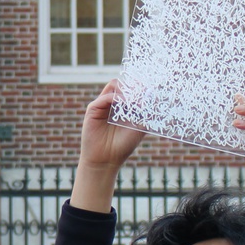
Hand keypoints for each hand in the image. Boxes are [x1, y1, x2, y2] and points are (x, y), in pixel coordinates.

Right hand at [70, 83, 145, 211]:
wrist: (106, 159)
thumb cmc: (123, 145)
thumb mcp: (140, 126)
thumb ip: (145, 112)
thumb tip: (151, 96)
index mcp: (124, 106)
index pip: (131, 89)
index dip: (140, 86)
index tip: (151, 89)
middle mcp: (113, 103)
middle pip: (123, 84)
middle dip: (134, 86)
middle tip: (144, 92)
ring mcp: (102, 105)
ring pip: (114, 85)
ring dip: (126, 90)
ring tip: (135, 100)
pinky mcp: (93, 109)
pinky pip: (105, 97)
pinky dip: (116, 98)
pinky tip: (124, 104)